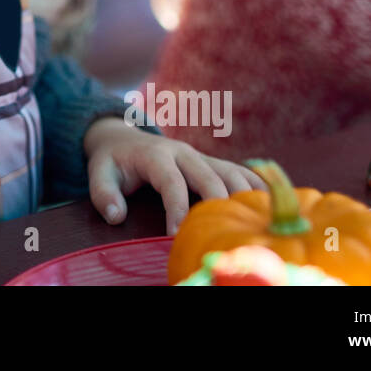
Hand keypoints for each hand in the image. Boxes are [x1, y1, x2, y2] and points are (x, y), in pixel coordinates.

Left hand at [82, 117, 265, 234]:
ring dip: (245, 197)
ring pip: (232, 173)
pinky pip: (242, 173)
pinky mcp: (214, 164)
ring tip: (256, 224)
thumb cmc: (113, 161)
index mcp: (156, 155)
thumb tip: (116, 216)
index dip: (177, 208)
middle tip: (224, 233)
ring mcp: (203, 157)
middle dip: (217, 205)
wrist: (124, 136)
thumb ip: (103, 193)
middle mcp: (184, 153)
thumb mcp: (99, 172)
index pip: (171, 182)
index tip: (177, 234)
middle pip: (210, 176)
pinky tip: (271, 209)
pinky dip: (258, 189)